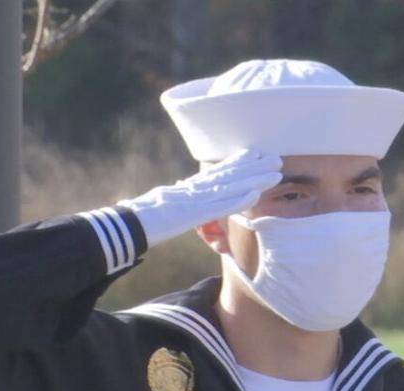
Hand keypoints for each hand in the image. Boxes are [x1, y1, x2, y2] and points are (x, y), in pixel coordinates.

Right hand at [118, 148, 282, 247]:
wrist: (127, 224)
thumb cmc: (144, 218)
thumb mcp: (166, 205)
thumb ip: (179, 197)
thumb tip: (180, 188)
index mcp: (190, 187)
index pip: (219, 171)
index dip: (239, 161)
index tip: (255, 152)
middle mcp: (196, 189)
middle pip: (230, 174)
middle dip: (254, 166)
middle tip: (276, 157)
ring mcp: (196, 200)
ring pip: (232, 186)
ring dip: (255, 179)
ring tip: (276, 173)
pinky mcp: (194, 213)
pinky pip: (221, 206)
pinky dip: (239, 200)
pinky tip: (256, 195)